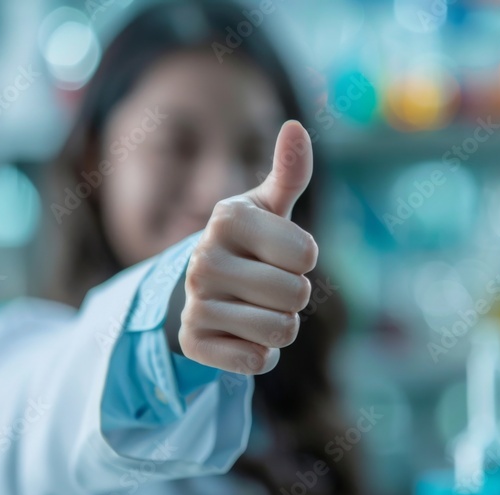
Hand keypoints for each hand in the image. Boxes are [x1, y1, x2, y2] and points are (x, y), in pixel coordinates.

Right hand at [179, 120, 316, 374]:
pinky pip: (256, 362)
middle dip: (294, 296)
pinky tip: (241, 335)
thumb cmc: (251, 242)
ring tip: (258, 309)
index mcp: (226, 218)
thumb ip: (289, 172)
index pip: (306, 255)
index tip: (280, 252)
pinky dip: (260, 355)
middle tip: (269, 285)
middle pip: (296, 296)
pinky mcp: (193, 343)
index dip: (304, 259)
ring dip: (281, 327)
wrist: (203, 287)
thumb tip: (295, 126)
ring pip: (279, 331)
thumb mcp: (270, 207)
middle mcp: (204, 259)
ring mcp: (195, 303)